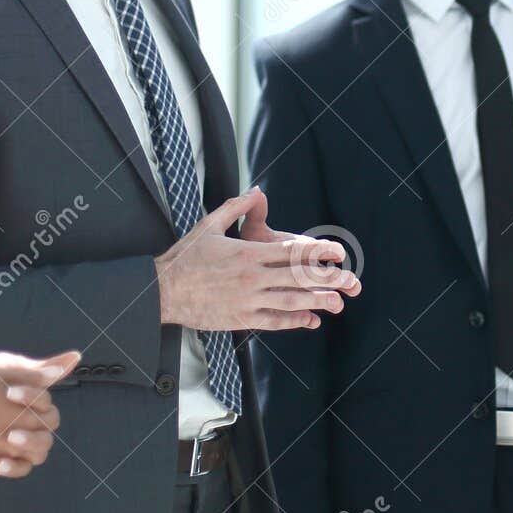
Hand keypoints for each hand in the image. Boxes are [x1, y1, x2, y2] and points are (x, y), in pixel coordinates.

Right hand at [155, 187, 361, 332]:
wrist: (162, 291)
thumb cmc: (185, 258)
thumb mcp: (209, 225)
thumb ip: (236, 208)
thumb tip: (256, 190)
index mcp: (248, 253)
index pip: (292, 250)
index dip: (319, 251)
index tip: (338, 252)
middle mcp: (252, 277)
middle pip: (298, 277)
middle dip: (328, 278)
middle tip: (350, 279)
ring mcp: (247, 300)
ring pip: (290, 302)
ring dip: (317, 302)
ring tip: (338, 302)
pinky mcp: (240, 319)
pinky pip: (273, 321)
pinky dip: (293, 321)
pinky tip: (310, 320)